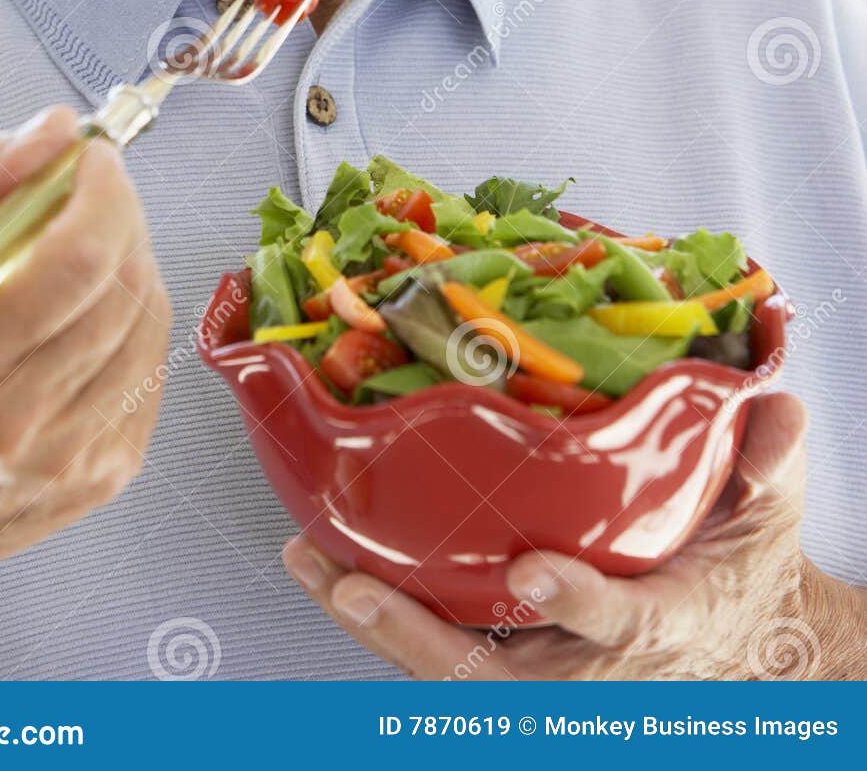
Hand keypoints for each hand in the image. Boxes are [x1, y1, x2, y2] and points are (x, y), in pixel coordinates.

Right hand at [0, 107, 169, 676]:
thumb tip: (58, 130)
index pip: (74, 260)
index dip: (102, 193)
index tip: (92, 162)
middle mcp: (12, 415)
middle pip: (124, 283)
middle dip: (121, 213)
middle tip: (96, 194)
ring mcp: (67, 452)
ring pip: (148, 318)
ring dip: (132, 264)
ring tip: (88, 258)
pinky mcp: (105, 474)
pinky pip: (152, 366)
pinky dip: (135, 322)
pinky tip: (93, 317)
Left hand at [284, 392, 864, 679]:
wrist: (737, 637)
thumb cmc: (742, 570)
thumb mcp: (770, 515)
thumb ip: (769, 461)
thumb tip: (773, 407)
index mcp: (661, 624)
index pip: (618, 622)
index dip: (576, 602)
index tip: (535, 570)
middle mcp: (588, 660)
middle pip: (493, 674)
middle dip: (418, 638)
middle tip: (354, 586)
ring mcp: (541, 662)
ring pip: (449, 665)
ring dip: (377, 621)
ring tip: (309, 561)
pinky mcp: (508, 649)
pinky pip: (438, 641)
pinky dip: (382, 610)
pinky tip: (325, 561)